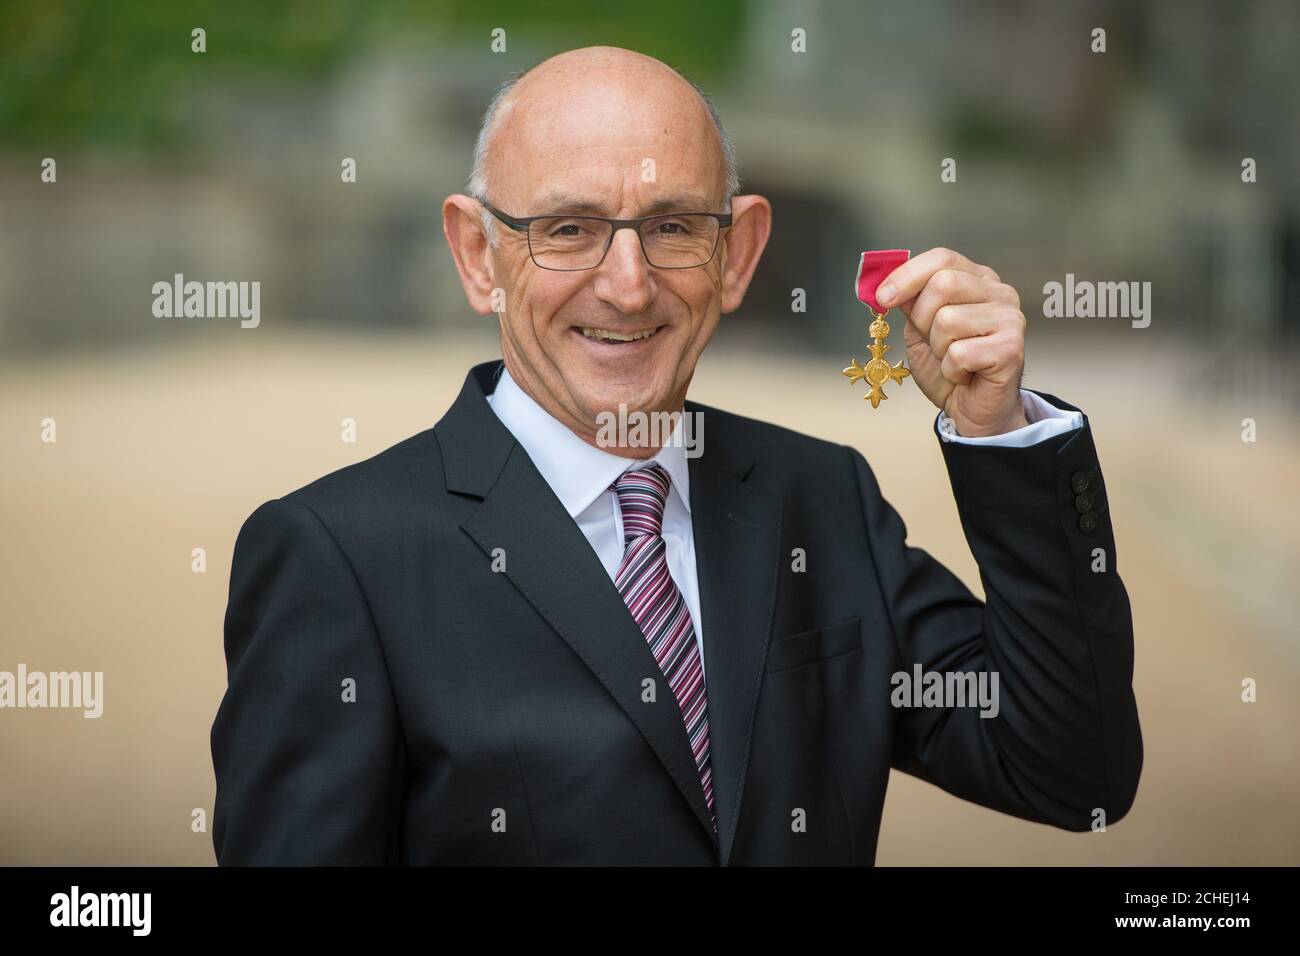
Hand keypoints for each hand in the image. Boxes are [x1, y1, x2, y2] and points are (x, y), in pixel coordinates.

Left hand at [876, 248, 1027, 437]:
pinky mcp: (1011, 348)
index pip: (942, 258)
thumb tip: (883, 283)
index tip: (882, 298)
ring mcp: (1010, 318)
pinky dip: (951, 370)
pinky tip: (964, 374)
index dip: (907, 275)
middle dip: (923, 319)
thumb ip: (909, 301)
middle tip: (932, 341)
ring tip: (952, 359)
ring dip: (938, 349)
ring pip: (948, 320)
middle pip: (943, 284)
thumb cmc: (948, 367)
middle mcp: (999, 292)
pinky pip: (959, 353)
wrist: (971, 409)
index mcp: (978, 279)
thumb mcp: (919, 328)